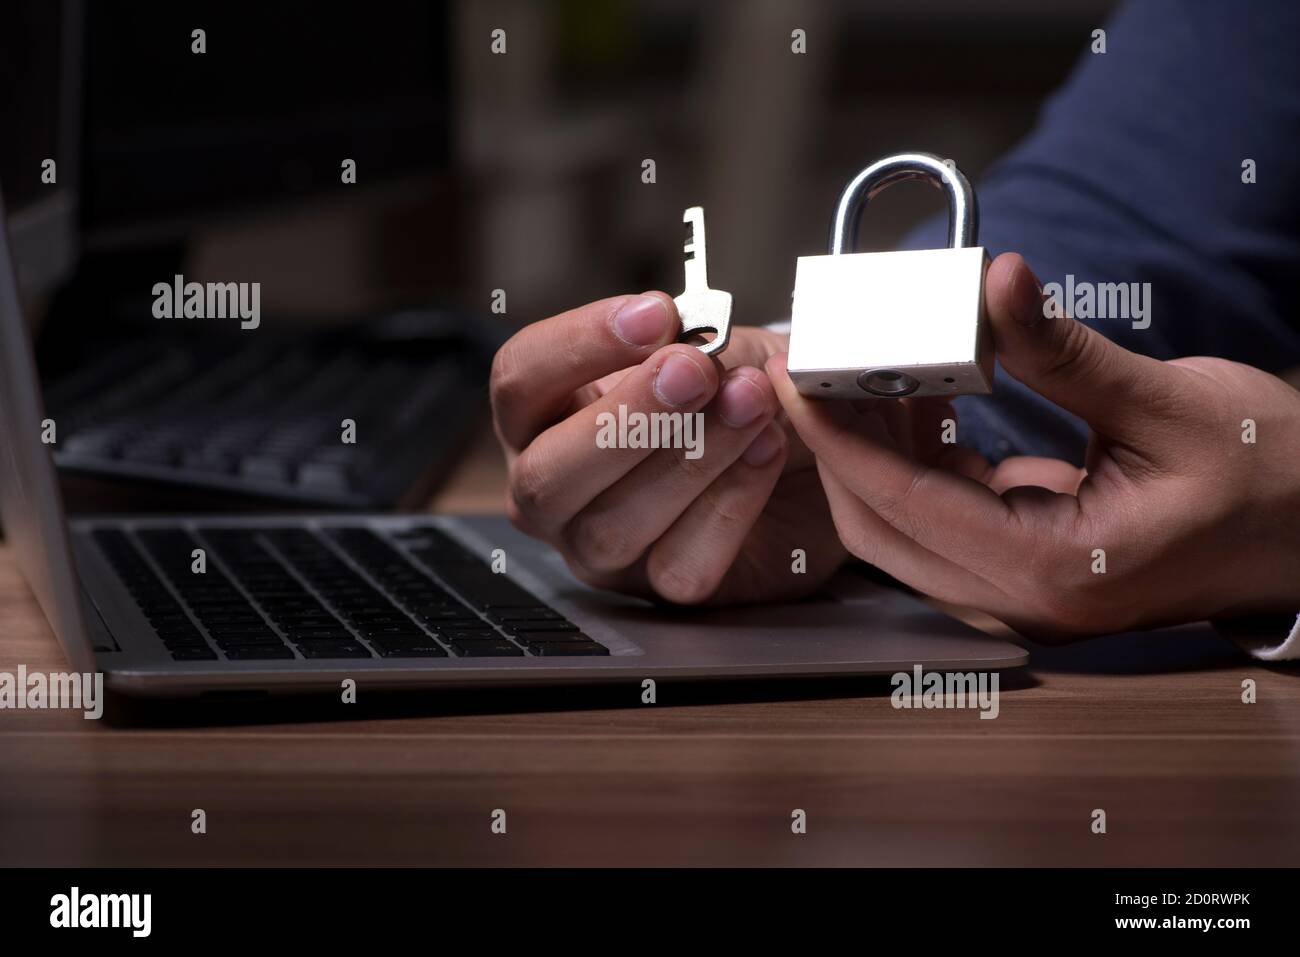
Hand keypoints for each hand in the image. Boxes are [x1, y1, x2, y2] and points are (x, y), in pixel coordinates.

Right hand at [490, 292, 844, 603]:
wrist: (800, 447)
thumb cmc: (731, 387)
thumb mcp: (713, 344)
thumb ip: (692, 339)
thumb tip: (691, 340)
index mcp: (540, 414)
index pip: (520, 378)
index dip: (580, 343)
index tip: (655, 314)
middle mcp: (552, 489)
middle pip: (548, 471)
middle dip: (628, 416)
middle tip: (694, 370)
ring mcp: (597, 547)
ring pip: (613, 524)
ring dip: (691, 457)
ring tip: (749, 401)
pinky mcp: (659, 587)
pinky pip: (682, 565)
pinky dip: (732, 503)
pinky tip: (767, 451)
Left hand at [770, 253, 1299, 640]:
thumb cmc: (1271, 474)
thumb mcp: (1169, 402)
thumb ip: (1064, 351)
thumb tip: (996, 281)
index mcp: (1053, 569)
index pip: (905, 504)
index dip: (836, 440)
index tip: (792, 380)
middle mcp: (1023, 597)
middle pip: (882, 528)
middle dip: (836, 447)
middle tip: (808, 369)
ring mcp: (1022, 590)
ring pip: (904, 528)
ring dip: (874, 452)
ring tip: (858, 369)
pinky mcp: (1027, 566)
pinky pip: (942, 519)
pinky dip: (917, 461)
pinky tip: (916, 396)